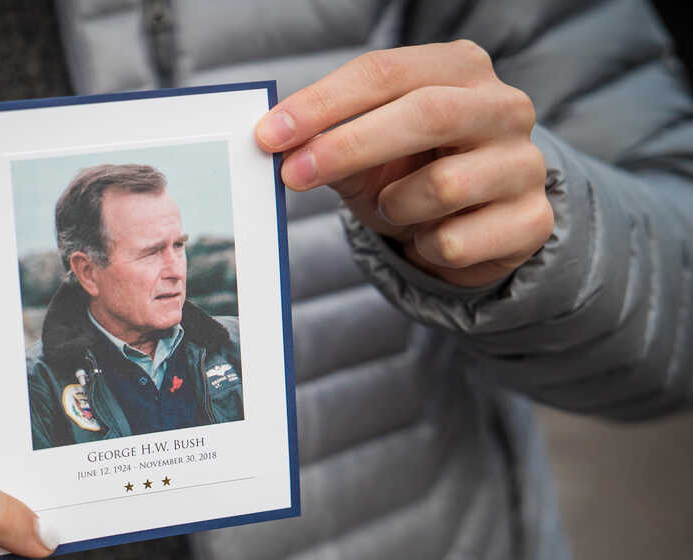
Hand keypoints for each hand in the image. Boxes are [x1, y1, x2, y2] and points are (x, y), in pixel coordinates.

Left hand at [256, 41, 552, 287]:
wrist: (473, 230)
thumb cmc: (411, 174)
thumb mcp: (366, 151)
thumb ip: (327, 140)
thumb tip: (276, 144)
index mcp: (458, 69)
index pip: (385, 72)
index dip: (323, 103)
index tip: (270, 134)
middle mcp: (503, 106)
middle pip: (425, 114)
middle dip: (349, 145)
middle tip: (292, 174)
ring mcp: (525, 163)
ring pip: (444, 185)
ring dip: (397, 206)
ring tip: (395, 209)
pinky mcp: (533, 220)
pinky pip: (456, 241)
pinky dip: (425, 247)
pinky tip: (429, 238)